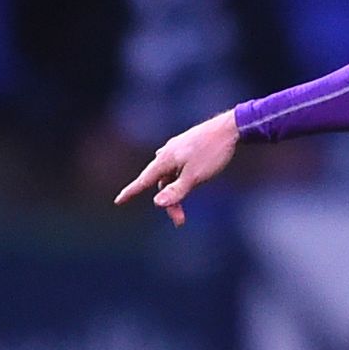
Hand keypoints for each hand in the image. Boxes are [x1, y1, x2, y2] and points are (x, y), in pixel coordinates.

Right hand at [113, 109, 239, 226]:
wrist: (230, 128)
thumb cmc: (212, 152)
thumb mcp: (195, 176)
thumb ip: (176, 191)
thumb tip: (156, 203)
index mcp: (165, 160)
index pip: (144, 180)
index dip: (131, 192)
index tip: (118, 201)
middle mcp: (166, 153)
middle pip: (161, 182)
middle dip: (169, 202)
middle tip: (180, 221)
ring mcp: (177, 149)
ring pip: (170, 175)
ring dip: (176, 192)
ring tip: (188, 206)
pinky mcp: (187, 147)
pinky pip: (177, 168)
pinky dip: (179, 180)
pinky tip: (180, 179)